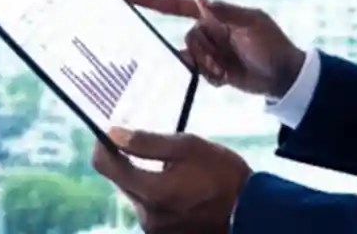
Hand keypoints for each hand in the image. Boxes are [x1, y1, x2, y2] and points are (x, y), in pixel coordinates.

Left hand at [91, 127, 250, 232]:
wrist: (253, 214)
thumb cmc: (224, 175)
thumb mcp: (188, 147)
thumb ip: (146, 141)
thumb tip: (113, 133)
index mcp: (151, 191)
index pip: (104, 165)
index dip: (103, 145)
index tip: (113, 133)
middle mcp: (147, 216)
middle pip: (119, 180)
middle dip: (127, 161)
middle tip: (150, 148)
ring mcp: (155, 230)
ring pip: (134, 194)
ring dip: (143, 179)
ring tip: (174, 171)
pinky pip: (148, 209)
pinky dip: (155, 195)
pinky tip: (178, 188)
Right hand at [124, 0, 304, 98]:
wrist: (286, 79)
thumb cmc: (273, 45)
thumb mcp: (254, 24)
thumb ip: (227, 11)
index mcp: (213, 13)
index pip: (173, 4)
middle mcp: (207, 29)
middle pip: (186, 38)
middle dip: (202, 51)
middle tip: (221, 63)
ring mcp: (208, 51)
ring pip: (190, 57)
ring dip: (207, 66)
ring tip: (227, 72)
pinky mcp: (211, 70)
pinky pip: (196, 73)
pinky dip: (209, 77)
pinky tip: (226, 78)